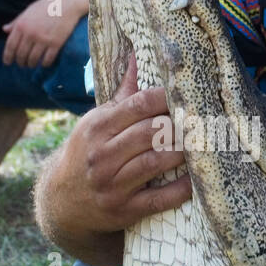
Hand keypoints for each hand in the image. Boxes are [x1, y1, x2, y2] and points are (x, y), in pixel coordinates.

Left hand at [2, 0, 85, 67]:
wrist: (67, 2)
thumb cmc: (46, 5)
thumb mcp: (28, 11)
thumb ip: (16, 22)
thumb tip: (4, 30)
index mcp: (22, 25)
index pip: (11, 46)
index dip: (7, 57)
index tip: (7, 63)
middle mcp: (31, 33)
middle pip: (21, 55)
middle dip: (21, 62)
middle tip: (22, 64)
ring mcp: (43, 39)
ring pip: (33, 60)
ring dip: (31, 64)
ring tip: (32, 64)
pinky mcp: (56, 43)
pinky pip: (47, 60)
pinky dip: (44, 64)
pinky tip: (44, 63)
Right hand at [40, 53, 191, 241]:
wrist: (62, 201)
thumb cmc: (87, 152)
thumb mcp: (97, 122)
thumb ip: (123, 93)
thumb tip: (138, 55)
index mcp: (98, 127)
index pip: (138, 105)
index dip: (167, 98)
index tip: (188, 94)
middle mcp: (102, 154)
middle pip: (150, 132)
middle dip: (179, 125)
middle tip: (203, 120)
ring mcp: (112, 184)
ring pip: (155, 162)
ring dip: (182, 152)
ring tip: (203, 144)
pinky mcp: (124, 209)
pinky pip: (158, 198)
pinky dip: (180, 189)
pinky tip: (196, 179)